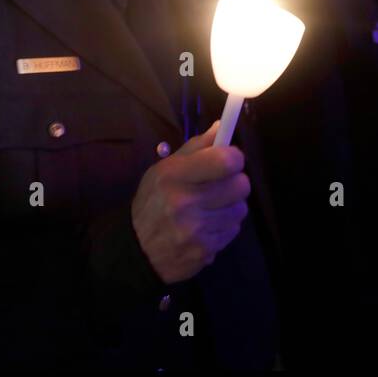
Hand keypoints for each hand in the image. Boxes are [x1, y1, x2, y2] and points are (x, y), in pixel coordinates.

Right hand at [131, 121, 250, 283]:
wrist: (137, 249)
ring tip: (211, 207)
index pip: (226, 160)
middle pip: (241, 185)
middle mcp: (185, 202)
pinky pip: (233, 230)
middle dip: (234, 182)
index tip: (228, 161)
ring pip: (240, 209)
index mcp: (174, 175)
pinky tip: (207, 226)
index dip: (234, 157)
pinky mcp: (205, 251)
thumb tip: (222, 126)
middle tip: (221, 185)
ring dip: (230, 206)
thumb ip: (197, 147)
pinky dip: (224, 227)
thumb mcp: (165, 169)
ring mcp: (196, 230)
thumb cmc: (153, 201)